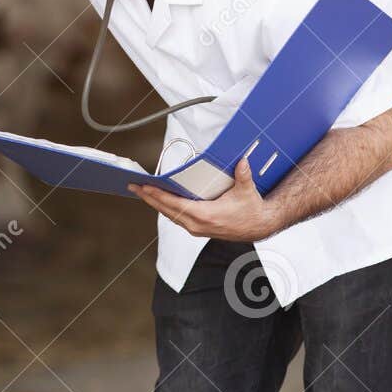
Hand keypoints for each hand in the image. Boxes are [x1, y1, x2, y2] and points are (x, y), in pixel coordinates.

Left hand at [129, 159, 281, 241]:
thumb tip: (242, 162)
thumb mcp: (247, 191)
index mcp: (206, 216)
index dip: (158, 196)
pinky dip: (165, 208)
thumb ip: (243, 176)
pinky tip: (158, 200)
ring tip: (141, 191)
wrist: (258, 226)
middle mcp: (197, 225)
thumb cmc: (251, 210)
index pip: (175, 205)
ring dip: (155, 203)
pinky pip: (176, 218)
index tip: (145, 187)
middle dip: (149, 198)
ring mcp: (196, 228)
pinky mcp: (197, 229)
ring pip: (169, 215)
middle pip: (167, 210)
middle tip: (133, 186)